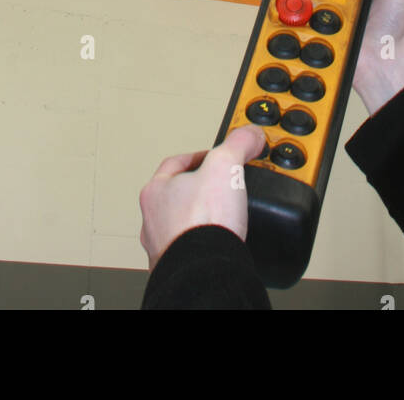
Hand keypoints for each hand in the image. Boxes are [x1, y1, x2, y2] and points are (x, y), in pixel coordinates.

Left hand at [139, 124, 266, 269]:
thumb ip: (238, 143)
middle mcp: (153, 220)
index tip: (216, 157)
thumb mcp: (226, 165)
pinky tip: (220, 243)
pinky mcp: (178, 267)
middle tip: (221, 188)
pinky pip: (191, 250)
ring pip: (181, 225)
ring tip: (222, 218)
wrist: (205, 270)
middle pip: (177, 194)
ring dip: (200, 220)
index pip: (177, 162)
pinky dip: (205, 245)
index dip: (200, 156)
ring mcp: (164, 246)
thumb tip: (249, 134)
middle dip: (201, 190)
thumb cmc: (201, 222)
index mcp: (156, 190)